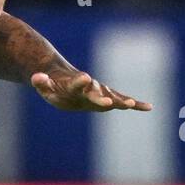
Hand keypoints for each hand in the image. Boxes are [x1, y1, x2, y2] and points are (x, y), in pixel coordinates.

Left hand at [30, 67, 151, 111]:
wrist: (67, 80)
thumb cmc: (54, 86)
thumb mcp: (44, 86)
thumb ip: (41, 82)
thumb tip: (35, 77)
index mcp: (74, 84)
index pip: (76, 82)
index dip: (80, 81)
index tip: (86, 77)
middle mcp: (90, 86)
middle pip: (97, 91)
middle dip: (103, 96)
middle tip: (110, 101)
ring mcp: (101, 91)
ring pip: (113, 96)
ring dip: (121, 101)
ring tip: (132, 105)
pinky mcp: (108, 97)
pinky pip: (122, 100)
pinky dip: (135, 104)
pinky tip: (149, 107)